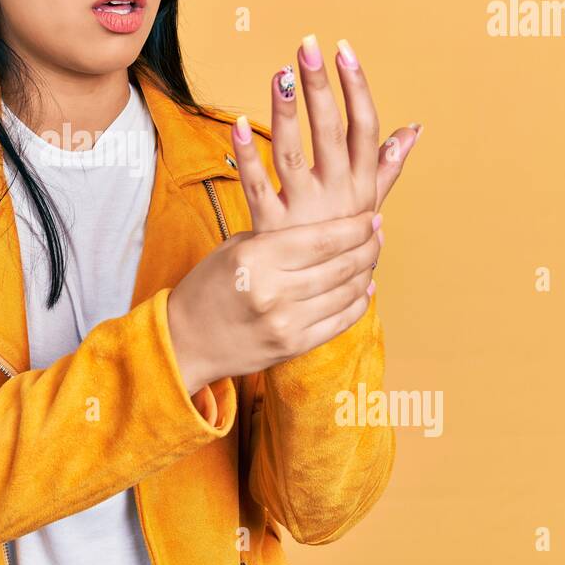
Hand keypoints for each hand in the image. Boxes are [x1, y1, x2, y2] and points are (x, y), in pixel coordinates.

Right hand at [167, 209, 383, 393]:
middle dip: (367, 246)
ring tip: (372, 258)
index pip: (323, 239)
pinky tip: (363, 289)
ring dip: (366, 273)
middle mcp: (273, 291)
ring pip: (345, 293)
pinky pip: (339, 322)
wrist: (186, 339)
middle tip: (378, 234)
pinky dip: (357, 304)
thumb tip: (323, 224)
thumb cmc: (208, 287)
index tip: (372, 217)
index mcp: (256, 258)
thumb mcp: (234, 249)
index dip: (355, 227)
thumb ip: (276, 237)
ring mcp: (285, 323)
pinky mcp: (292, 347)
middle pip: (340, 265)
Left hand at [231, 34, 419, 233]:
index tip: (345, 51)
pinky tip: (237, 123)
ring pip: (293, 154)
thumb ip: (386, 168)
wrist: (311, 302)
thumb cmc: (338, 247)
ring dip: (285, 113)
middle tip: (309, 46)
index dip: (356, 88)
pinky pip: (256, 186)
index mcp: (360, 187)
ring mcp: (303, 213)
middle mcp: (336, 197)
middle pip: (330, 133)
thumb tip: (412, 130)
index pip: (365, 128)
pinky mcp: (271, 228)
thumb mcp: (368, 207)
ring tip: (279, 73)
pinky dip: (246, 155)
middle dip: (321, 88)